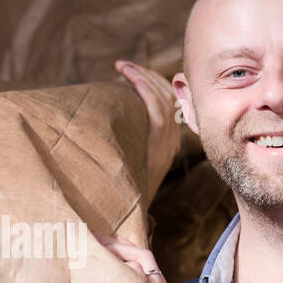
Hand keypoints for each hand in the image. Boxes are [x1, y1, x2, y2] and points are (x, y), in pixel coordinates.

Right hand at [96, 234, 185, 282]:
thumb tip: (126, 269)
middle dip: (122, 249)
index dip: (120, 248)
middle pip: (145, 261)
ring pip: (146, 274)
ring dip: (125, 263)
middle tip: (97, 243)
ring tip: (102, 258)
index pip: (141, 260)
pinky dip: (130, 279)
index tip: (97, 243)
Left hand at [114, 60, 180, 200]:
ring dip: (143, 76)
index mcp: (167, 144)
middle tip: (124, 66)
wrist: (127, 217)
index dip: (155, 82)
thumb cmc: (121, 191)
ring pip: (164, 98)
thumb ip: (128, 145)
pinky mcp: (159, 147)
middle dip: (147, 75)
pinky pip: (157, 110)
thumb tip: (110, 122)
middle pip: (169, 96)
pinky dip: (144, 87)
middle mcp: (172, 141)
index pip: (170, 103)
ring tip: (123, 67)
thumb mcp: (127, 165)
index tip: (135, 72)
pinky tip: (128, 77)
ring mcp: (167, 144)